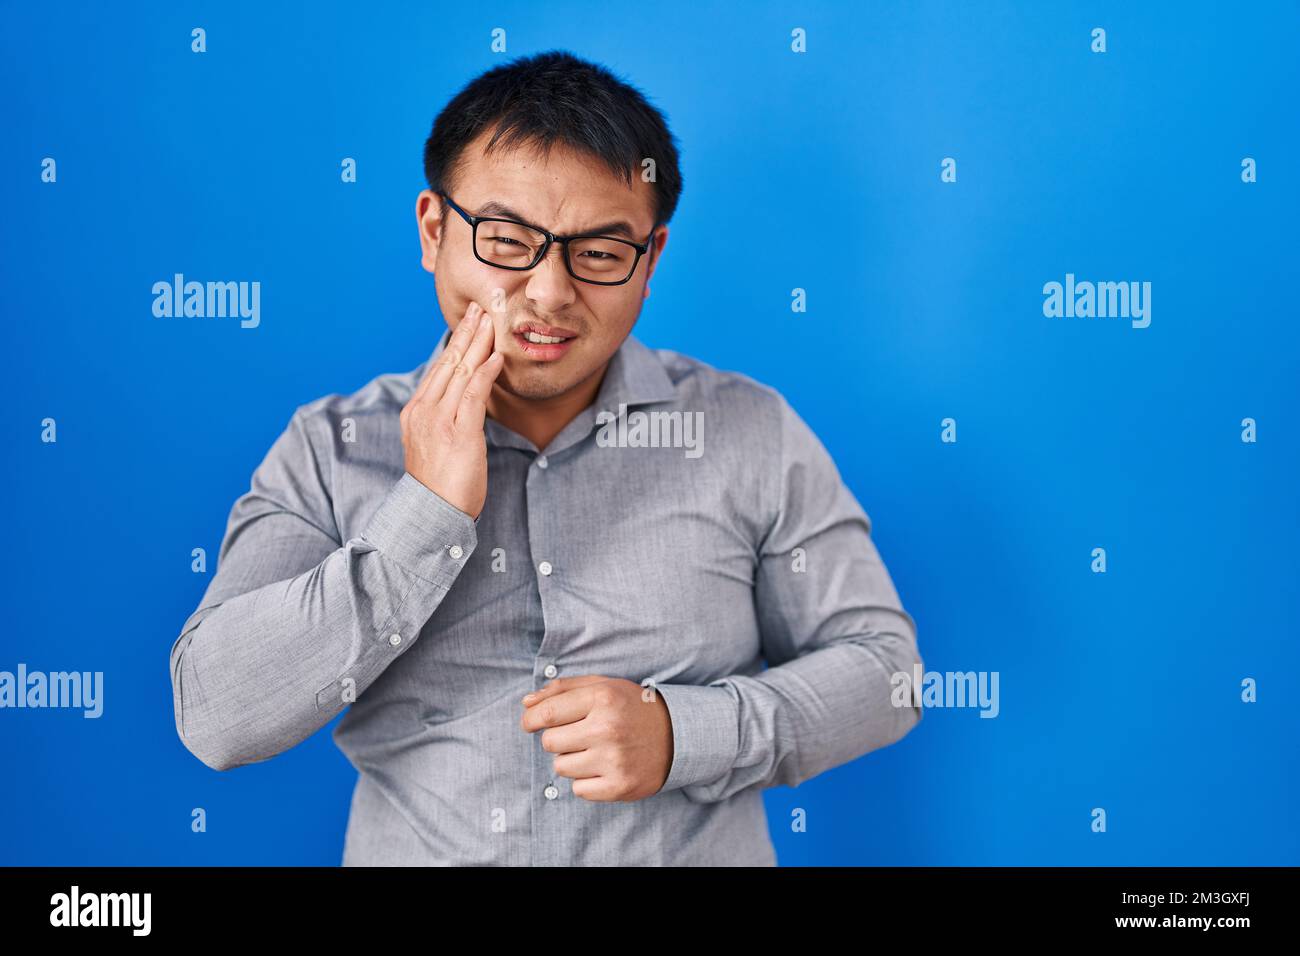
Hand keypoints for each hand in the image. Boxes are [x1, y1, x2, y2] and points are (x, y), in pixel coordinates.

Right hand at [399, 301, 502, 518]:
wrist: (431, 515)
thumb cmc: (440, 485)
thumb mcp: (435, 444)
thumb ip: (445, 419)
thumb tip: (464, 401)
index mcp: (417, 411)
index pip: (439, 368)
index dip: (456, 342)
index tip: (469, 322)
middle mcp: (424, 411)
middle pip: (448, 362)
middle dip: (466, 333)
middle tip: (481, 307)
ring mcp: (440, 420)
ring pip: (460, 372)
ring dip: (478, 343)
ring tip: (491, 321)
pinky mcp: (459, 433)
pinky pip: (473, 394)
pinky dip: (485, 371)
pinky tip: (496, 355)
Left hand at [519, 675, 673, 800]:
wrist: (677, 735)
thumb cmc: (631, 708)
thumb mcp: (603, 686)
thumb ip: (563, 689)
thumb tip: (526, 703)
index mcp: (602, 698)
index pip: (546, 713)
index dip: (530, 720)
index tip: (530, 723)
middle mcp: (608, 728)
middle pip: (550, 742)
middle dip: (557, 738)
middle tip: (578, 734)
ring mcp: (614, 760)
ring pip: (561, 767)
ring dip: (571, 759)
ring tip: (594, 750)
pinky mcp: (619, 786)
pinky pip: (578, 789)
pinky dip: (585, 781)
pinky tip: (603, 767)